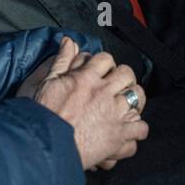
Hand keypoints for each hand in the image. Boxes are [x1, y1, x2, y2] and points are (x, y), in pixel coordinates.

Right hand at [17, 38, 148, 170]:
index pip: (106, 59)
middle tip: (118, 86)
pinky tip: (129, 131)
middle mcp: (104, 93)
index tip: (104, 71)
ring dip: (134, 100)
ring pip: (138, 97)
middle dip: (124, 78)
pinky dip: (137, 130)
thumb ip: (62, 60)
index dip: (106, 63)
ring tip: (127, 105)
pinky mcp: (118, 135)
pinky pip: (140, 128)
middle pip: (127, 74)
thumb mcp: (48, 81)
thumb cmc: (43, 114)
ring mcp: (114, 114)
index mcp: (86, 78)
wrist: (46, 143)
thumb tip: (68, 41)